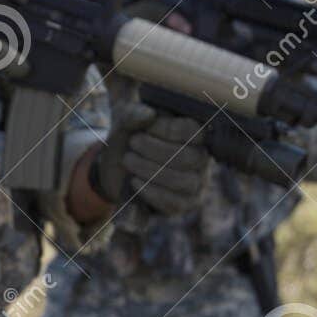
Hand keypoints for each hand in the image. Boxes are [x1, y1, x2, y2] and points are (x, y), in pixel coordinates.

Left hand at [90, 102, 212, 215]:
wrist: (114, 169)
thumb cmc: (128, 139)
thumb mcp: (124, 122)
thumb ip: (132, 113)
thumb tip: (149, 115)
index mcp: (194, 133)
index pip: (194, 131)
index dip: (168, 129)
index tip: (145, 128)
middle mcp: (202, 158)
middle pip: (188, 157)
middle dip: (154, 150)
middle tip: (132, 143)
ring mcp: (197, 182)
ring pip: (183, 181)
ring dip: (150, 170)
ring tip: (129, 160)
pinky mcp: (186, 204)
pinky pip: (175, 203)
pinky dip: (151, 192)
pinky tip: (134, 181)